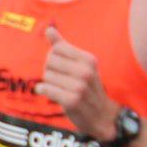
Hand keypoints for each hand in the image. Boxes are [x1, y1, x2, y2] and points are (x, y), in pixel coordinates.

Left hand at [36, 26, 117, 140]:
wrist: (102, 117)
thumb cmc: (87, 87)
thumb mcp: (81, 65)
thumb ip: (63, 46)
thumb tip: (49, 29)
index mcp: (89, 59)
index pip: (56, 49)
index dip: (54, 58)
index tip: (62, 68)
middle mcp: (86, 71)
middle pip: (49, 61)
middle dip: (50, 71)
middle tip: (61, 81)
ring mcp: (80, 87)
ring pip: (46, 76)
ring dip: (48, 83)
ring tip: (61, 89)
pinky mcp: (71, 101)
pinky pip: (46, 89)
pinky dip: (44, 90)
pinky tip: (50, 93)